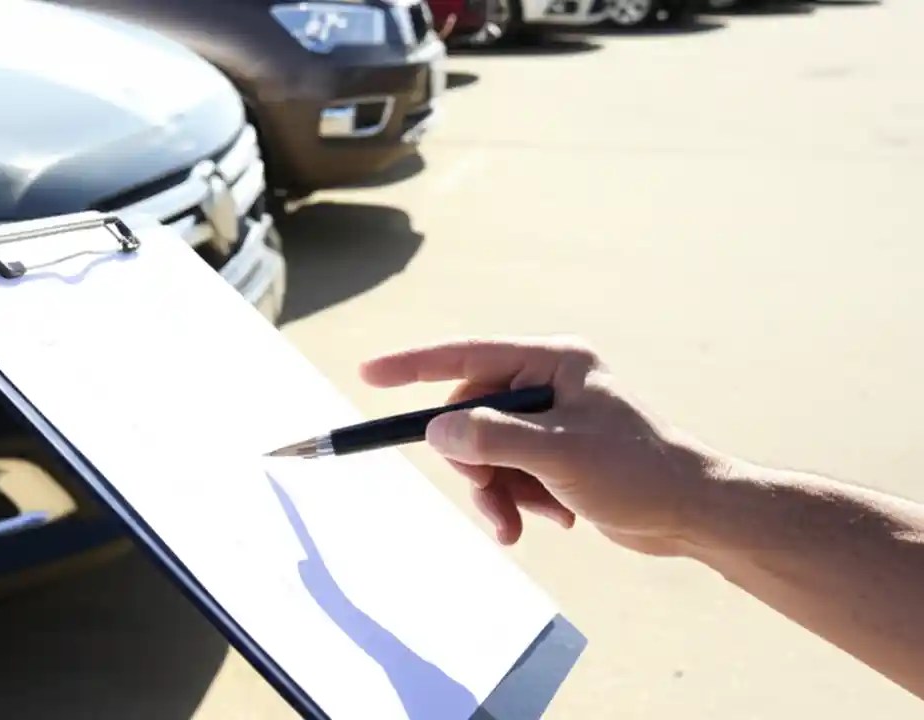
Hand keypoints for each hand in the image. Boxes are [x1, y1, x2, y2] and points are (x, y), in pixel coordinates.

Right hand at [360, 335, 725, 556]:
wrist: (693, 514)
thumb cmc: (641, 471)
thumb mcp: (560, 453)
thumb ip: (493, 438)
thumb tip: (437, 430)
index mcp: (554, 362)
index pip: (467, 357)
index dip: (414, 365)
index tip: (368, 373)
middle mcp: (548, 385)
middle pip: (470, 417)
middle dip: (475, 465)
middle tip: (492, 496)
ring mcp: (551, 421)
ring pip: (485, 453)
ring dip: (498, 491)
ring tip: (526, 519)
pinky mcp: (555, 456)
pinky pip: (508, 475)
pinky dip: (518, 501)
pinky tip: (552, 516)